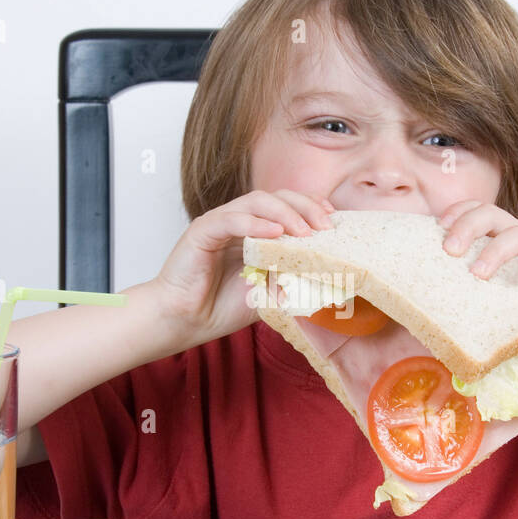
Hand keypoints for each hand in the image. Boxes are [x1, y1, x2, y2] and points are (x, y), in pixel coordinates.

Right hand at [154, 189, 334, 347]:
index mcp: (255, 231)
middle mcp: (239, 221)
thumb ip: (291, 279)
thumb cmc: (221, 307)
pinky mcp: (202, 230)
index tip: (333, 220)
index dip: (311, 207)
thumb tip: (326, 275)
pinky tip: (275, 233)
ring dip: (285, 213)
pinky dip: (255, 223)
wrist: (184, 322)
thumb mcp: (269, 292)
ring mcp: (220, 223)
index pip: (288, 206)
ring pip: (257, 201)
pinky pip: (231, 219)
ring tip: (304, 232)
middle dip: (305, 206)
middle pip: (277, 196)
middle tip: (325, 225)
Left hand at [437, 200, 517, 335]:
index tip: (439, 226)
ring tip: (479, 273)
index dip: (458, 212)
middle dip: (468, 227)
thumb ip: (473, 290)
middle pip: (492, 214)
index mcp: (500, 235)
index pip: (477, 210)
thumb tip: (428, 314)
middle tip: (450, 250)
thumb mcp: (499, 290)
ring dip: (496, 251)